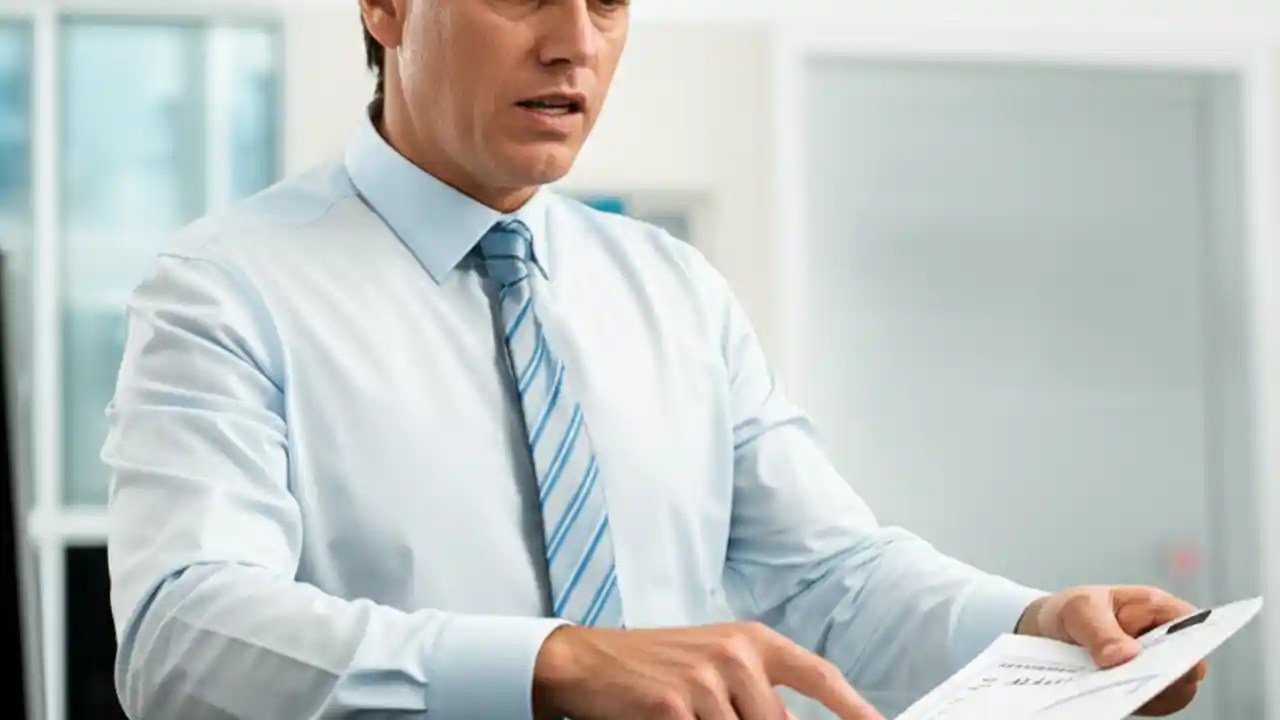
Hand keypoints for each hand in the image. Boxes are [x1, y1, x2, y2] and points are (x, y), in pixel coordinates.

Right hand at [532, 621, 883, 719]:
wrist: (587, 660)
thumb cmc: (654, 667)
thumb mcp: (714, 664)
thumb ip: (757, 690)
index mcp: (752, 640)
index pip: (819, 676)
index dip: (856, 707)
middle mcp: (736, 654)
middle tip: (721, 719)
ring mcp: (706, 680)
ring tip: (688, 715)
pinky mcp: (675, 707)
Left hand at [1016, 586, 1207, 715]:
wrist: (1046, 631)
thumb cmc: (1073, 610)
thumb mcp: (1080, 610)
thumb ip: (1100, 630)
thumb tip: (1127, 655)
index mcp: (1156, 610)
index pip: (1193, 627)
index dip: (1192, 646)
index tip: (1177, 664)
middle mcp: (1162, 640)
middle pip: (1186, 665)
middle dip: (1168, 677)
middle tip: (1141, 684)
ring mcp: (1153, 667)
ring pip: (1172, 690)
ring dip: (1149, 694)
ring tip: (1119, 691)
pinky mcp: (1140, 688)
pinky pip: (1150, 704)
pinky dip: (1134, 704)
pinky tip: (1113, 701)